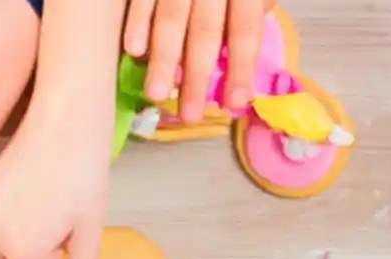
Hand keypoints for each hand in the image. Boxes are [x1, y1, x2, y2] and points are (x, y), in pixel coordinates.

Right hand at [0, 86, 110, 258]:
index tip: (72, 242)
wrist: (65, 122)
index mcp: (24, 248)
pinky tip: (41, 195)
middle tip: (60, 234)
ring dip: (20, 239)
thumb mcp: (92, 226)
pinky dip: (14, 217)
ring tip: (51, 215)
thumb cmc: (84, 175)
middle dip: (32, 258)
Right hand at [123, 0, 273, 121]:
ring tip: (158, 93)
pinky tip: (134, 51)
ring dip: (162, 58)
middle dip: (196, 75)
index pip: (243, 31)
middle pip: (204, 31)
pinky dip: (136, 21)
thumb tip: (247, 41)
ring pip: (169, 16)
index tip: (235, 103)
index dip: (241, 68)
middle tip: (190, 115)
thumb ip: (256, 1)